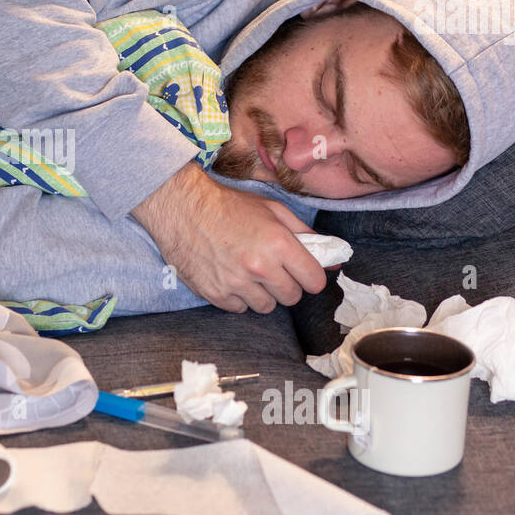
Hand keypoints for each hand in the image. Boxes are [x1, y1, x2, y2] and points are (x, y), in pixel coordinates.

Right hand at [131, 162, 327, 312]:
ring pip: (266, 307)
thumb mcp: (272, 209)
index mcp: (278, 243)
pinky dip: (238, 297)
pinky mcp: (215, 294)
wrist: (182, 208)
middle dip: (287, 285)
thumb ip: (305, 234)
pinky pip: (239, 308)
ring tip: (249, 273)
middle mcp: (259, 266)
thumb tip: (332, 259)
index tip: (303, 271)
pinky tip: (230, 276)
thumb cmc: (228, 205)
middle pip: (292, 297)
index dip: (311, 276)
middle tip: (273, 269)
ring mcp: (235, 283)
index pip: (314, 281)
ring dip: (262, 293)